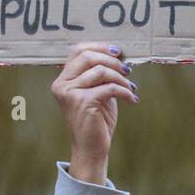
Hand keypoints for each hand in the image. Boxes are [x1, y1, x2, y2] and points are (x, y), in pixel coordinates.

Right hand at [51, 42, 137, 183]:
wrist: (91, 148)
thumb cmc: (96, 120)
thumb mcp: (98, 92)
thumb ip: (101, 74)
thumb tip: (118, 55)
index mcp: (63, 79)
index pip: (78, 50)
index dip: (99, 46)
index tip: (118, 51)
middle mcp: (62, 85)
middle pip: (88, 56)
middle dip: (112, 60)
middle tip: (127, 70)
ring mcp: (70, 93)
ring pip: (101, 71)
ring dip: (121, 79)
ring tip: (131, 88)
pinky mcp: (83, 103)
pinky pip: (110, 88)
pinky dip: (125, 91)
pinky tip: (132, 99)